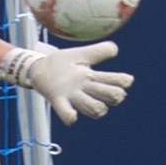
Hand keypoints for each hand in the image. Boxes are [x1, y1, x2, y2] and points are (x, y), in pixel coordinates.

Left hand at [0, 42, 133, 124]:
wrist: (39, 68)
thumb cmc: (63, 63)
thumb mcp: (82, 54)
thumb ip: (99, 51)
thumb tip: (115, 48)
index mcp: (93, 77)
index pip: (114, 81)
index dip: (122, 82)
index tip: (126, 80)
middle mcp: (85, 89)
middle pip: (107, 97)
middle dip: (115, 96)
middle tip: (115, 93)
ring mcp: (72, 96)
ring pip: (92, 107)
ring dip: (98, 107)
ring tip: (99, 106)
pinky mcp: (57, 100)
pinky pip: (65, 112)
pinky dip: (70, 116)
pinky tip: (73, 115)